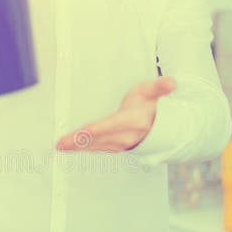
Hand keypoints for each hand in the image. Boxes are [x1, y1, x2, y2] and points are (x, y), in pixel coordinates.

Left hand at [56, 76, 175, 151]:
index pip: (105, 128)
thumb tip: (172, 82)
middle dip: (77, 143)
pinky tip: (72, 148)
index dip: (87, 133)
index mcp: (130, 121)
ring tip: (62, 146)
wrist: (158, 126)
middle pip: (96, 140)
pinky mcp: (114, 147)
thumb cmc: (149, 105)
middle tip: (60, 145)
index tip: (74, 135)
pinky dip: (83, 148)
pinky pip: (96, 148)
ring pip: (95, 146)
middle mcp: (124, 136)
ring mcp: (119, 144)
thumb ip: (160, 87)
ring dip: (78, 147)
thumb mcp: (152, 91)